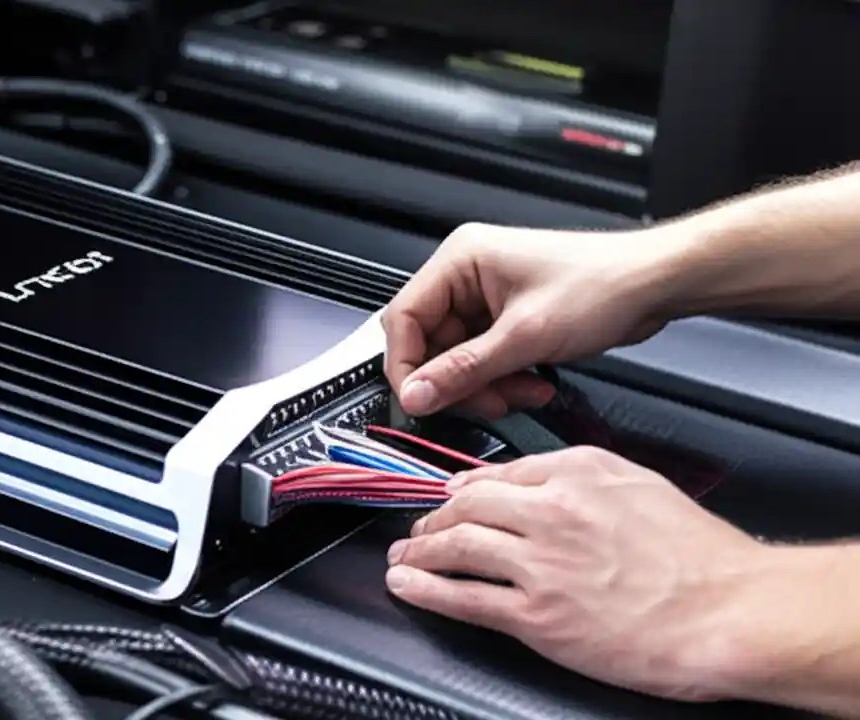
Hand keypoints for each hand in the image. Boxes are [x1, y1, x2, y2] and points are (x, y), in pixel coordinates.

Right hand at [381, 223, 679, 418]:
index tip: (422, 400)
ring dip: (485, 385)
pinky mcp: (506, 318)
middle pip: (430, 343)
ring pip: (458, 358)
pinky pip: (484, 360)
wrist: (654, 284)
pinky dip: (503, 380)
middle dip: (457, 380)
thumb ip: (463, 371)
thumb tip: (416, 394)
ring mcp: (486, 297)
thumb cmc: (602, 285)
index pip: (404, 318)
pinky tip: (532, 385)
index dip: (407, 365)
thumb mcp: (524, 337)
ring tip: (521, 393)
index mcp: (459, 260)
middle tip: (483, 401)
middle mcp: (466, 275)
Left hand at [383, 447, 771, 701]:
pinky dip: (425, 589)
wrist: (731, 612)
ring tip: (404, 554)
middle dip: (432, 519)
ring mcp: (539, 565)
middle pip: (465, 507)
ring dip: (419, 550)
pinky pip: (463, 598)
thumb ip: (580, 475)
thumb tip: (531, 478)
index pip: (498, 474)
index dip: (463, 489)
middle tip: (419, 527)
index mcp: (576, 473)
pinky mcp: (537, 616)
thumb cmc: (700, 557)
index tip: (449, 497)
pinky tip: (407, 584)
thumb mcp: (639, 485)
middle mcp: (550, 512)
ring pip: (455, 548)